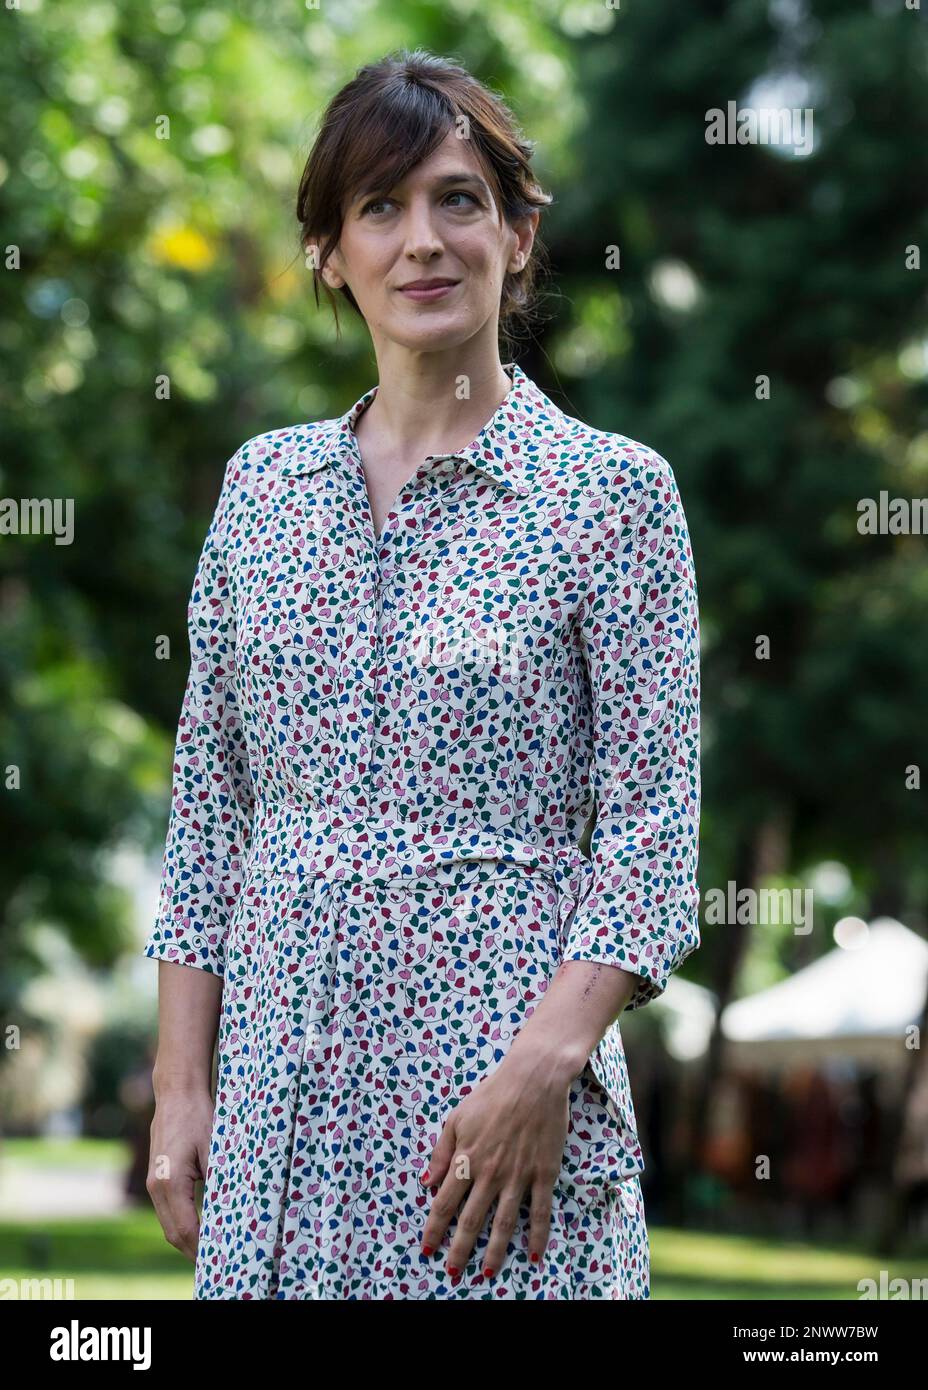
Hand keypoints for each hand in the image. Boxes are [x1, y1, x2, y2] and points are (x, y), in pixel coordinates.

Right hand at [146, 1089, 214, 1261]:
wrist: (176, 1094)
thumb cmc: (199, 1117)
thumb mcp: (215, 1148)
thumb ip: (219, 1181)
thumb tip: (232, 1211)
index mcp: (170, 1182)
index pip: (186, 1229)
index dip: (203, 1249)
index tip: (221, 1260)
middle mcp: (156, 1187)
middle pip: (174, 1234)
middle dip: (194, 1252)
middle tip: (219, 1264)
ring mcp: (153, 1183)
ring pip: (168, 1225)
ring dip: (187, 1242)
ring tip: (212, 1253)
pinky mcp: (156, 1178)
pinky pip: (167, 1212)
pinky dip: (181, 1226)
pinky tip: (200, 1229)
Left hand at [419, 1048, 574, 1280]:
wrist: (533, 1079)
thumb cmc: (492, 1095)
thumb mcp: (457, 1118)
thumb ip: (441, 1152)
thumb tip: (426, 1183)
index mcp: (466, 1159)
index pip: (445, 1203)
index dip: (435, 1228)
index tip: (427, 1249)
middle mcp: (490, 1172)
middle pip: (472, 1219)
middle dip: (460, 1249)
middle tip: (453, 1273)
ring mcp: (518, 1175)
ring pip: (504, 1222)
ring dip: (495, 1251)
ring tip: (487, 1274)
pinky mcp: (543, 1173)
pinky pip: (540, 1210)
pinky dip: (537, 1235)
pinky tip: (533, 1255)